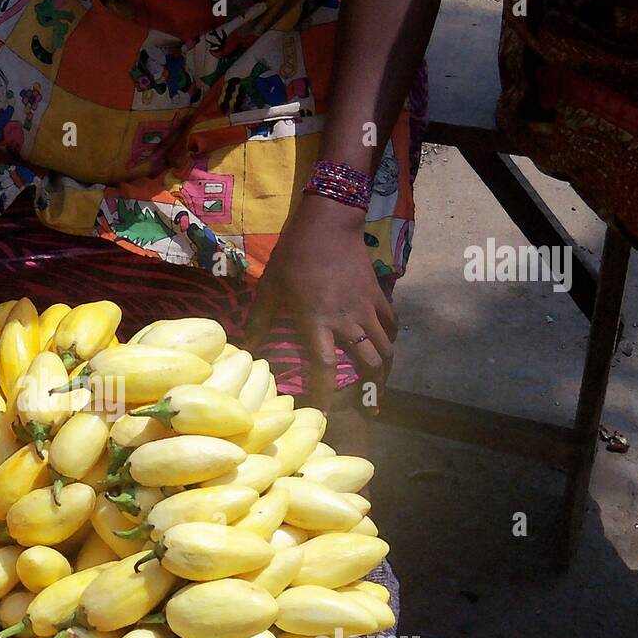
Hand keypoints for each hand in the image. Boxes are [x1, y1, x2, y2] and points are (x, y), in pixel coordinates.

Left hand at [244, 193, 396, 410]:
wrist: (328, 222)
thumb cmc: (294, 255)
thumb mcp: (270, 288)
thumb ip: (259, 320)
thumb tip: (245, 347)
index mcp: (317, 321)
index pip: (325, 367)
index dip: (326, 394)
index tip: (324, 414)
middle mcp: (346, 320)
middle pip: (369, 363)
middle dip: (370, 390)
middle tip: (365, 408)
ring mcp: (366, 308)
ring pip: (386, 348)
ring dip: (384, 371)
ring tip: (379, 388)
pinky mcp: (378, 295)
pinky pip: (391, 324)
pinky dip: (390, 341)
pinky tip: (385, 350)